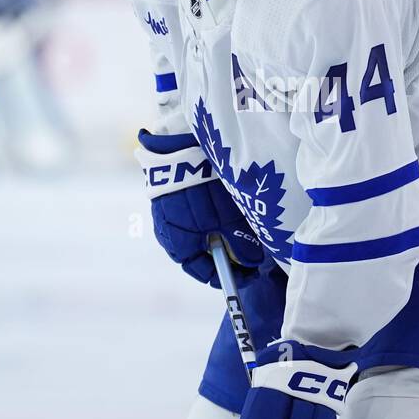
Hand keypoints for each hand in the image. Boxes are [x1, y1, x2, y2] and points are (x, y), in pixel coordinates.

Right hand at [135, 129, 263, 285]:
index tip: (246, 274)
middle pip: (198, 251)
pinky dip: (209, 216)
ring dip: (217, 233)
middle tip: (249, 252)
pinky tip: (225, 206)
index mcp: (177, 243)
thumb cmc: (203, 186)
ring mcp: (166, 211)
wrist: (181, 143)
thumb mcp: (227, 219)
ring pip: (196, 232)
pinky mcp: (171, 193)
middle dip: (224, 253)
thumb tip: (251, 265)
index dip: (224, 275)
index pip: (200, 270)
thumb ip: (240, 246)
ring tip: (241, 228)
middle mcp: (167, 230)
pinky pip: (191, 213)